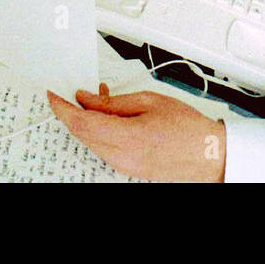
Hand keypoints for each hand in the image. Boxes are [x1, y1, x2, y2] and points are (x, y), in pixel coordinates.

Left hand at [47, 83, 226, 181]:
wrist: (210, 155)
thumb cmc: (188, 129)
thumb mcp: (150, 102)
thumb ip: (113, 102)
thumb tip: (87, 98)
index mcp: (128, 137)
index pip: (81, 123)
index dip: (62, 107)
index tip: (53, 94)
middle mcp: (122, 157)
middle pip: (81, 134)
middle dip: (71, 112)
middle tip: (70, 93)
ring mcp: (123, 167)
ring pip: (90, 142)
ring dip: (85, 122)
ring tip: (97, 101)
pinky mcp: (127, 170)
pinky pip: (102, 150)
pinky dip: (98, 132)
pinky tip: (107, 118)